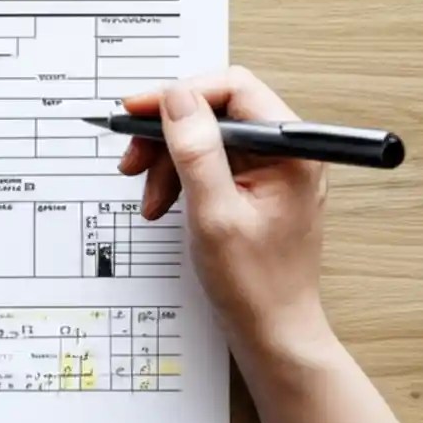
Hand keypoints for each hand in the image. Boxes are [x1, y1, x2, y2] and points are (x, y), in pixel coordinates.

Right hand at [118, 66, 330, 356]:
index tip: (138, 110)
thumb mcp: (214, 213)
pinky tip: (163, 203)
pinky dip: (178, 179)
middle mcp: (284, 151)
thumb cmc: (256, 285)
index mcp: (289, 149)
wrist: (272, 333)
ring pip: (205, 138)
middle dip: (168, 134)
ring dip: (167, 161)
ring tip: (149, 197)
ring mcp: (269, 168)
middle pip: (214, 112)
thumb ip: (196, 150)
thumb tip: (177, 98)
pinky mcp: (253, 185)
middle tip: (133, 158)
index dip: (179, 94)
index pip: (232, 89)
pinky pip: (207, 164)